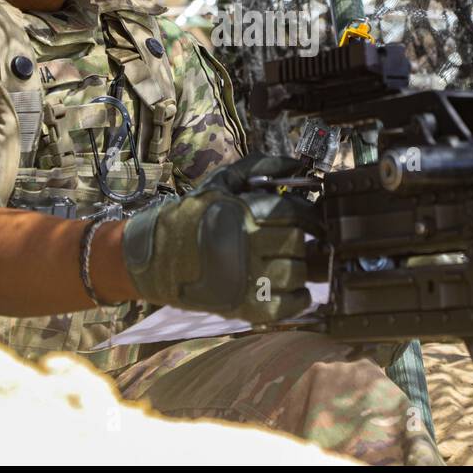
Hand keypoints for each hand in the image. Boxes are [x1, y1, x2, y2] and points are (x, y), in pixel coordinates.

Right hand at [121, 154, 319, 321]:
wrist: (156, 256)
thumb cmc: (193, 216)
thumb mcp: (222, 181)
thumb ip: (260, 167)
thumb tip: (298, 165)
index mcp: (242, 212)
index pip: (294, 213)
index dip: (311, 216)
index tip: (316, 221)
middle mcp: (245, 244)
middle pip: (297, 243)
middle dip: (302, 242)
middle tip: (297, 243)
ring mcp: (244, 278)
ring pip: (295, 274)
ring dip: (299, 269)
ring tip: (289, 264)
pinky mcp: (242, 306)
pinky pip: (285, 306)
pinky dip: (297, 300)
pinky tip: (294, 291)